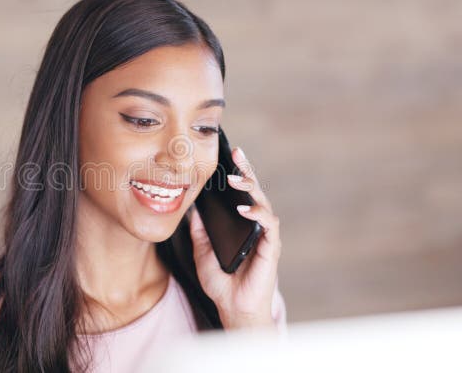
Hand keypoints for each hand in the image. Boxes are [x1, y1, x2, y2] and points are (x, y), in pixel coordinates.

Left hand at [188, 146, 281, 329]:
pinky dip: (257, 214)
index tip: (228, 153)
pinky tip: (244, 209)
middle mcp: (255, 226)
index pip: (241, 193)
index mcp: (241, 224)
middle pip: (254, 191)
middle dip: (246, 170)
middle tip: (236, 153)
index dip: (237, 172)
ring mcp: (265, 236)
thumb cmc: (221, 282)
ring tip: (236, 179)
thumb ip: (198, 230)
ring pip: (263, 202)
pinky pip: (268, 225)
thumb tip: (190, 208)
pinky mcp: (271, 248)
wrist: (233, 308)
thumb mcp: (202, 251)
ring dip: (250, 188)